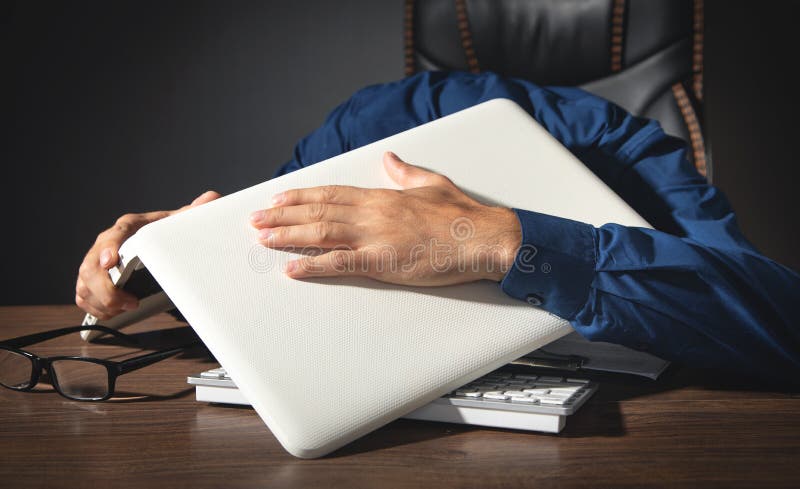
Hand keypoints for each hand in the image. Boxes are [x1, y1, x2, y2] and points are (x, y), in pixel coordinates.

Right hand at [75, 190, 220, 318]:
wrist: (156, 241)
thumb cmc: (164, 232)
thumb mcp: (180, 222)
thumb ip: (194, 213)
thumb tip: (212, 198)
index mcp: (129, 227)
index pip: (115, 234)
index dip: (110, 248)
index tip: (112, 262)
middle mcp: (107, 244)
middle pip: (91, 266)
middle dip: (107, 289)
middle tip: (131, 302)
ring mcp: (96, 263)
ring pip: (84, 285)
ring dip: (103, 302)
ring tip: (127, 308)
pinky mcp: (92, 282)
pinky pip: (84, 297)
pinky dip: (97, 309)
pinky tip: (116, 313)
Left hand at [249, 152, 520, 285]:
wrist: (485, 237)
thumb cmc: (463, 215)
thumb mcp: (432, 184)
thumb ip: (406, 172)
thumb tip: (389, 157)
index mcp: (383, 196)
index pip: (332, 193)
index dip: (302, 196)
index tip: (279, 198)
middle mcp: (373, 213)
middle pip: (318, 211)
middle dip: (283, 215)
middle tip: (256, 219)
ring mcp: (376, 237)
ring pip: (321, 233)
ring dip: (288, 236)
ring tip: (263, 238)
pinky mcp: (384, 262)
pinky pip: (340, 263)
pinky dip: (313, 266)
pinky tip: (292, 269)